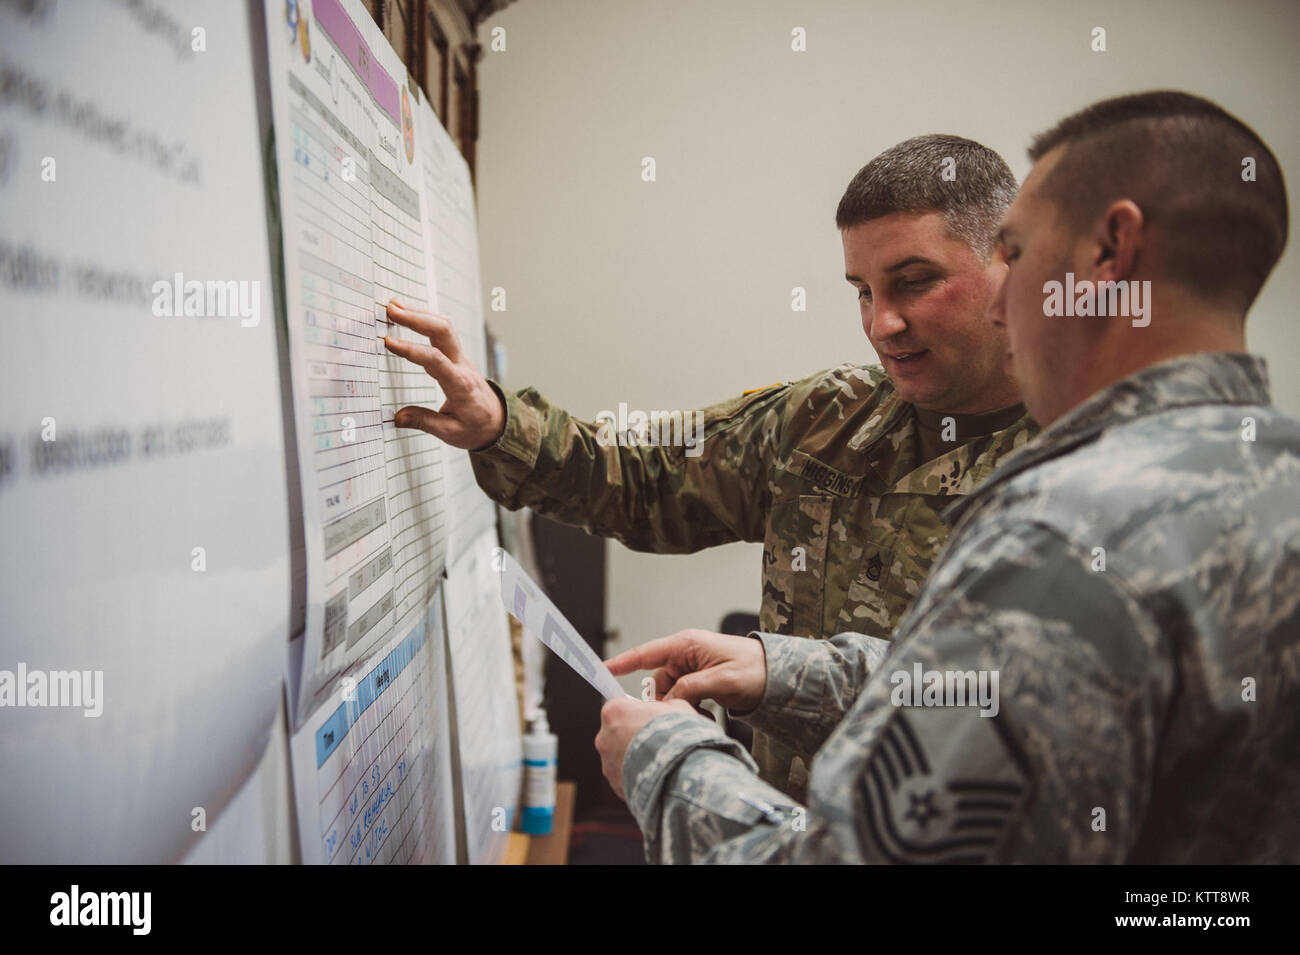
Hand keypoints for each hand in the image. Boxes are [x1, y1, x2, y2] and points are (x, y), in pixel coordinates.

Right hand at [381, 300, 504, 448]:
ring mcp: (461, 358)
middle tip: (391, 310)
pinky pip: (443, 332)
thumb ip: (425, 422)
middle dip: (416, 318)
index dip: (412, 349)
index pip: (435, 360)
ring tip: (394, 307)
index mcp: (461, 385)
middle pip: (443, 331)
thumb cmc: (477, 427)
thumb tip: (399, 417)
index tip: (390, 343)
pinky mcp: (458, 356)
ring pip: (443, 327)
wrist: (499, 422)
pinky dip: (425, 320)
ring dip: (420, 314)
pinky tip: (409, 316)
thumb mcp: (451, 432)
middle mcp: (463, 366)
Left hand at [596, 697, 694, 800]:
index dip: (637, 711)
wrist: (679, 770)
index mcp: (614, 712)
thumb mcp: (676, 707)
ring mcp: (608, 763)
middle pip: (616, 732)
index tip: (649, 716)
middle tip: (655, 738)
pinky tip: (655, 773)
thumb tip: (667, 709)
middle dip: (633, 735)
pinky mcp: (615, 783)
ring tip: (657, 758)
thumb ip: (663, 706)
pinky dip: (636, 774)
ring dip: (634, 756)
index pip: (621, 706)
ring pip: (619, 756)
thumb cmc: (675, 736)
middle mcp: (604, 737)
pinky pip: (624, 775)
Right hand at [605, 629, 766, 711]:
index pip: (647, 652)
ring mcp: (691, 668)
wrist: (777, 676)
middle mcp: (685, 654)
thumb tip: (669, 701)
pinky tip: (703, 716)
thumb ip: (692, 688)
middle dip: (663, 701)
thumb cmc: (755, 669)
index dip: (623, 662)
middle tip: (680, 716)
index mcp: (687, 644)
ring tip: (700, 716)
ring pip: (669, 694)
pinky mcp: (698, 681)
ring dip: (678, 709)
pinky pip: (681, 698)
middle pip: (657, 681)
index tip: (603, 669)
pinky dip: (687, 710)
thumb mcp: (723, 680)